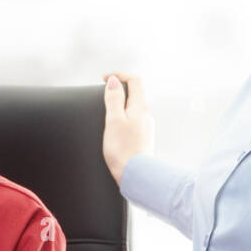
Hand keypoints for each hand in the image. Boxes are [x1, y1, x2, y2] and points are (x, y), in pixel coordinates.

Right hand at [102, 71, 153, 186]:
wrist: (135, 176)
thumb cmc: (123, 149)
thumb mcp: (113, 120)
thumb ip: (113, 99)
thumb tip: (113, 81)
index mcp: (141, 107)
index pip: (135, 80)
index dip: (119, 75)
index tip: (104, 79)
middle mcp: (147, 115)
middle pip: (136, 93)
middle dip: (119, 89)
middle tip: (104, 93)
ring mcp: (146, 127)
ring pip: (135, 107)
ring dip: (121, 104)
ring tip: (107, 111)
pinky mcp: (143, 138)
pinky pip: (134, 120)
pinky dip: (123, 117)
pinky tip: (114, 128)